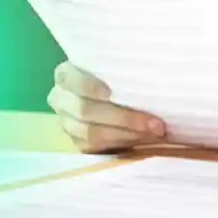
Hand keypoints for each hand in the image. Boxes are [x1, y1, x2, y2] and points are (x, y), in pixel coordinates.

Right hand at [46, 61, 166, 152]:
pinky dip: (123, 143)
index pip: (71, 79)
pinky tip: (144, 139)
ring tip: (155, 131)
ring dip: (127, 133)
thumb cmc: (119, 77)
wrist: (116, 100)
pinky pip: (98, 148)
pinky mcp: (79, 144)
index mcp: (65, 74)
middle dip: (124, 117)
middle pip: (85, 110)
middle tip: (156, 123)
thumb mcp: (118, 69)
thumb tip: (153, 69)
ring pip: (92, 133)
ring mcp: (67, 124)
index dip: (89, 87)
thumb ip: (124, 70)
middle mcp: (61, 99)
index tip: (111, 92)